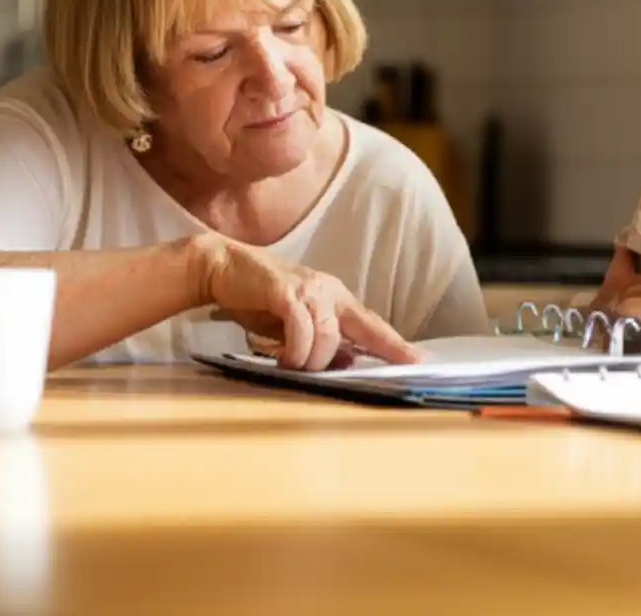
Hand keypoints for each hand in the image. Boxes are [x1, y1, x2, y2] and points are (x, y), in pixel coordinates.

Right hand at [194, 234, 421, 370]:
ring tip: (289, 364)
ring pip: (329, 337)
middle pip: (358, 332)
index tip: (418, 361)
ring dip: (310, 360)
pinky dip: (294, 351)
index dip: (395, 344)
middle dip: (340, 361)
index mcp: (336, 298)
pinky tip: (281, 358)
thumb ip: (319, 341)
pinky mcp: (287, 291)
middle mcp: (329, 291)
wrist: (223, 268)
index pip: (373, 324)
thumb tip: (343, 364)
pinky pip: (302, 330)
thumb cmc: (259, 300)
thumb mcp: (294, 326)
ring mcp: (310, 289)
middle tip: (311, 372)